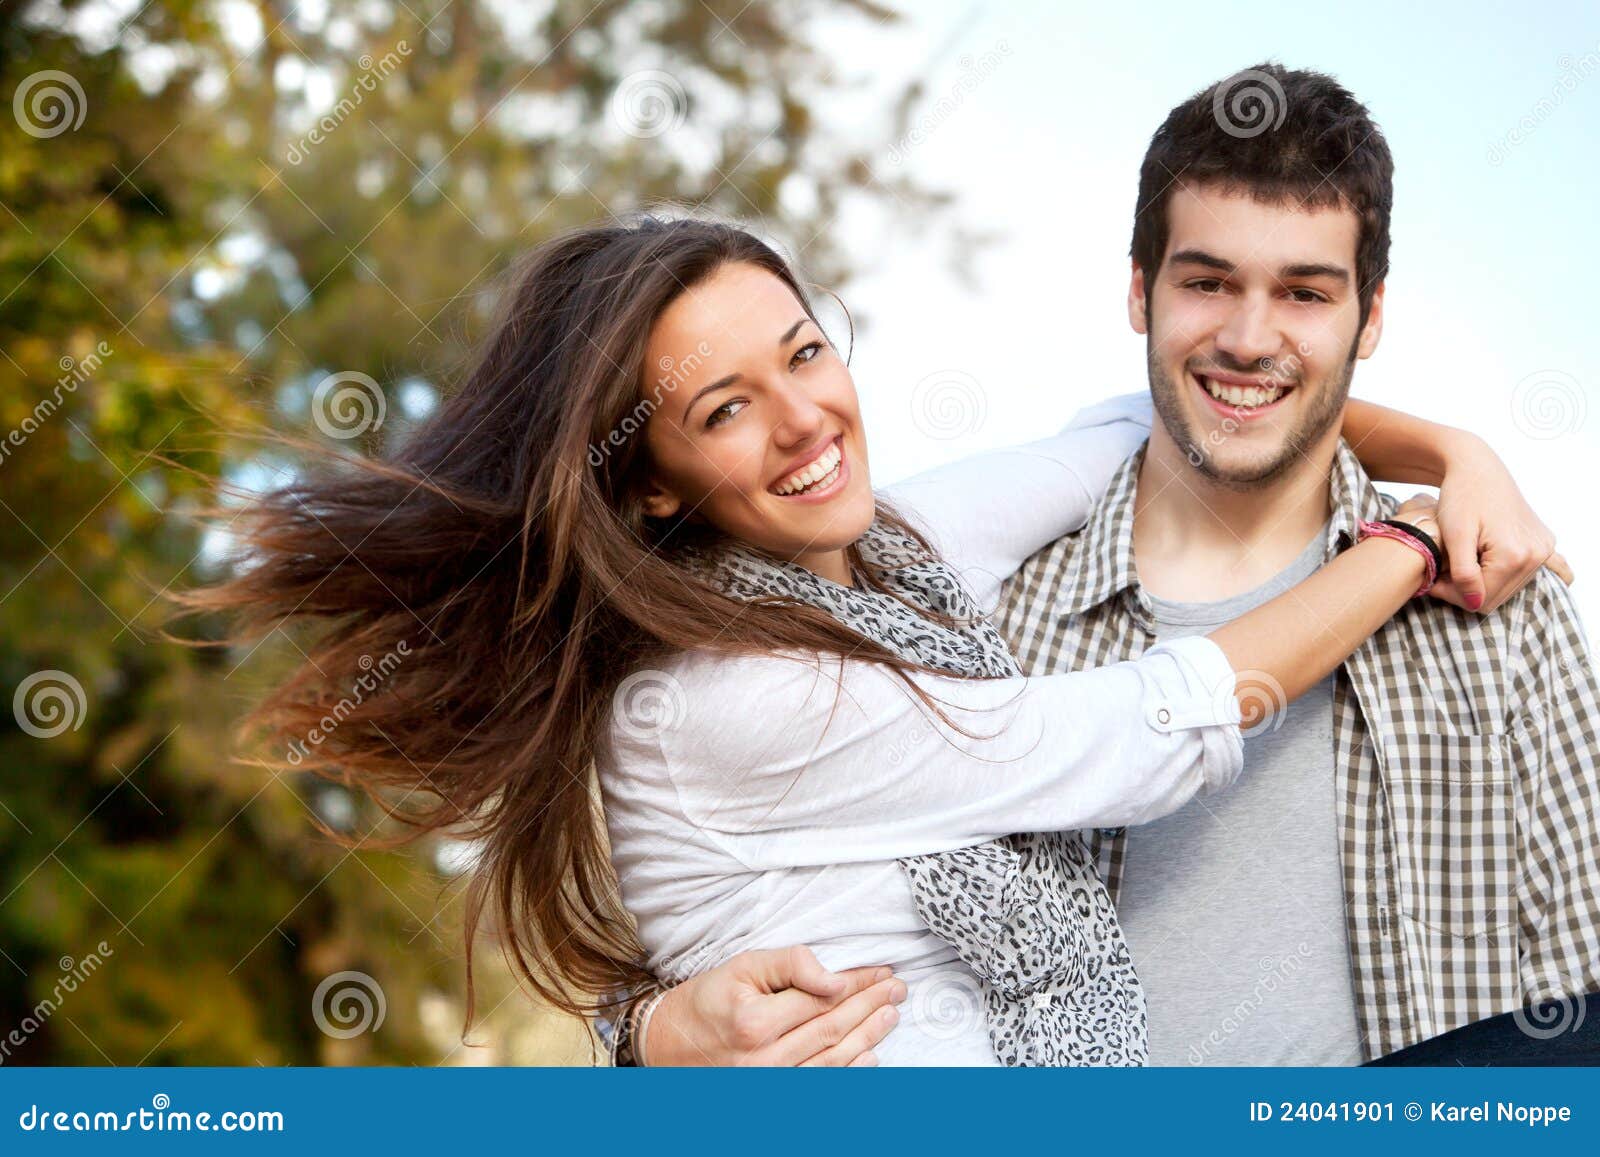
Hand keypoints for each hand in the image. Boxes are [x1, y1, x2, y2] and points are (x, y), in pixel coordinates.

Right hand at [643, 945, 905, 1066]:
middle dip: (870, 1007)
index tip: (882, 972)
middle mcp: (763, 1060)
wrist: (668, 1045)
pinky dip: (848, 1071)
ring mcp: (769, 1085)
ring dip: (867, 1036)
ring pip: (832, 1060)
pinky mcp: (771, 1097)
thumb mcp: (742, 967)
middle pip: (832, 1029)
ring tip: (889, 1015)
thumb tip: (833, 979)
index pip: (822, 998)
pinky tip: (870, 1055)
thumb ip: (790, 965)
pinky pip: (818, 1085)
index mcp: (755, 1023)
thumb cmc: (708, 1001)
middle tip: (897, 990)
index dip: (858, 984)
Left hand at [1429, 433, 1572, 612]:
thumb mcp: (1455, 536)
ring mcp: (1543, 549)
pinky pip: (1525, 573)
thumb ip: (1464, 573)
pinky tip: (1485, 565)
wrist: (1477, 467)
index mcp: (1515, 555)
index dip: (1450, 594)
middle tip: (1442, 573)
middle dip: (1465, 590)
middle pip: (1496, 597)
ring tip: (1457, 563)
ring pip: (1506, 588)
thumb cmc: (1461, 496)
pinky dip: (1502, 574)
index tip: (1431, 580)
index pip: (1479, 600)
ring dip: (1481, 581)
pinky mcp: (1542, 543)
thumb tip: (1475, 603)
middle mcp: (1536, 555)